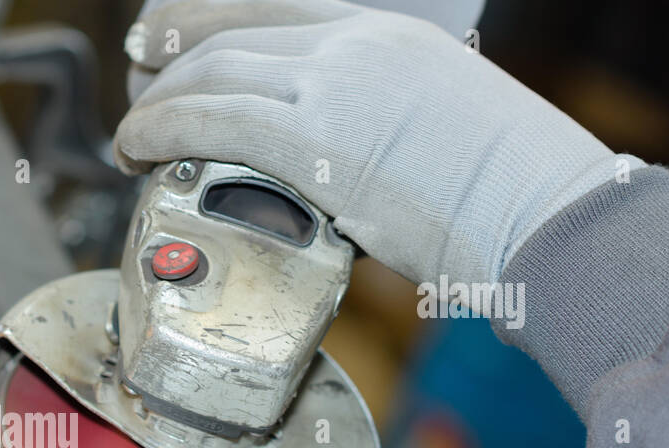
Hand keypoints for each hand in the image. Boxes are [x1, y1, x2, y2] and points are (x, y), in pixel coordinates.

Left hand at [115, 0, 636, 287]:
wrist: (538, 208)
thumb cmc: (499, 183)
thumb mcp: (430, 115)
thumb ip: (367, 114)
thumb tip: (322, 148)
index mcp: (378, 31)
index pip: (260, 11)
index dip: (194, 25)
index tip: (158, 44)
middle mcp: (349, 46)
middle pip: (225, 40)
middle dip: (165, 69)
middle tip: (136, 98)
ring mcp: (332, 87)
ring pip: (210, 76)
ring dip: (154, 107)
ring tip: (130, 138)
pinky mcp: (315, 141)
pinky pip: (211, 121)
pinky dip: (160, 131)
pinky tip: (138, 148)